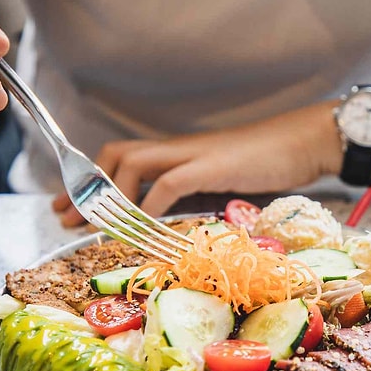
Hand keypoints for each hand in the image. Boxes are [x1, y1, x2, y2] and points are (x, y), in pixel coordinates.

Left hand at [53, 101, 342, 225]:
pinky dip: (150, 206)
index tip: (67, 207)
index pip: (120, 156)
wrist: (304, 142)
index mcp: (177, 152)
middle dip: (86, 187)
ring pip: (134, 163)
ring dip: (111, 197)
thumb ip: (192, 195)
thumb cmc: (269, 164)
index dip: (88, 181)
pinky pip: (170, 182)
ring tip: (100, 226)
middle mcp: (178, 149)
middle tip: (66, 217)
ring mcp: (194, 154)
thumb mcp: (220, 181)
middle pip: (116, 154)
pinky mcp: (213, 166)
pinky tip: (143, 227)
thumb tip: (166, 222)